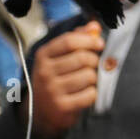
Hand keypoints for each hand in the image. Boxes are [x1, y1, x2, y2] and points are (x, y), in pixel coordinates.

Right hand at [28, 21, 104, 137]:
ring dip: (93, 78)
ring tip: (86, 81)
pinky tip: (84, 94)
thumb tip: (94, 26)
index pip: (69, 41)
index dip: (89, 40)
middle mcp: (45, 72)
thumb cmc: (55, 79)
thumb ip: (77, 39)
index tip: (99, 44)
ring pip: (89, 76)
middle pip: (83, 58)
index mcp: (43, 55)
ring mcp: (52, 90)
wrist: (40, 112)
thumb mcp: (59, 57)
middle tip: (93, 66)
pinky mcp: (62, 106)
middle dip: (94, 61)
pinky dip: (92, 93)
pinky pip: (90, 94)